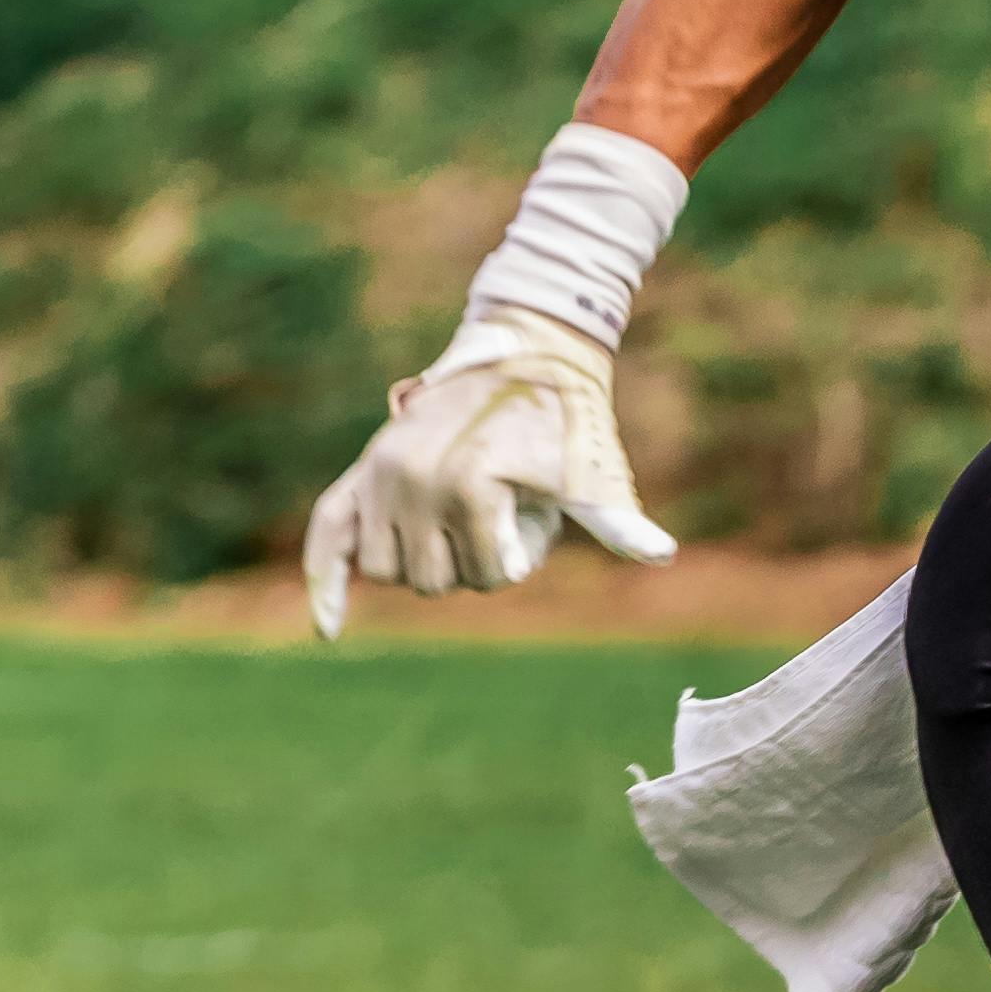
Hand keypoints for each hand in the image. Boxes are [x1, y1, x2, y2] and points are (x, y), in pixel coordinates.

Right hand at [302, 313, 674, 636]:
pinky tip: (328, 631)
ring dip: (420, 561)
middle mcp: (412, 480)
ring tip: (456, 521)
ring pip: (385, 568)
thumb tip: (663, 555)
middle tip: (496, 516)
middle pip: (431, 581)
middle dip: (468, 563)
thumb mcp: (590, 475)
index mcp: (468, 486)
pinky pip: (327, 532)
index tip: (532, 516)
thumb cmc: (564, 424)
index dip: (515, 560)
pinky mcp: (361, 472)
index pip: (485, 577)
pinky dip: (327, 580)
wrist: (523, 360)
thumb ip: (615, 521)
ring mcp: (380, 474)